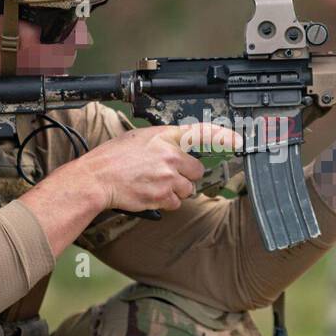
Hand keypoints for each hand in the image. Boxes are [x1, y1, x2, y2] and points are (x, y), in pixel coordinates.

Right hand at [64, 123, 242, 213]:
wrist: (98, 178)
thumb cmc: (113, 158)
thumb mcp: (140, 137)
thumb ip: (163, 141)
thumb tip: (177, 148)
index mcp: (166, 137)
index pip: (202, 133)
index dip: (224, 136)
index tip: (238, 141)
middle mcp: (171, 156)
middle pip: (197, 171)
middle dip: (186, 176)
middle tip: (168, 174)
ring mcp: (168, 177)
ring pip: (187, 189)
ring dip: (176, 190)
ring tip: (154, 184)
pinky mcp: (163, 196)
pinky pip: (176, 203)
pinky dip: (167, 202)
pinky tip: (151, 193)